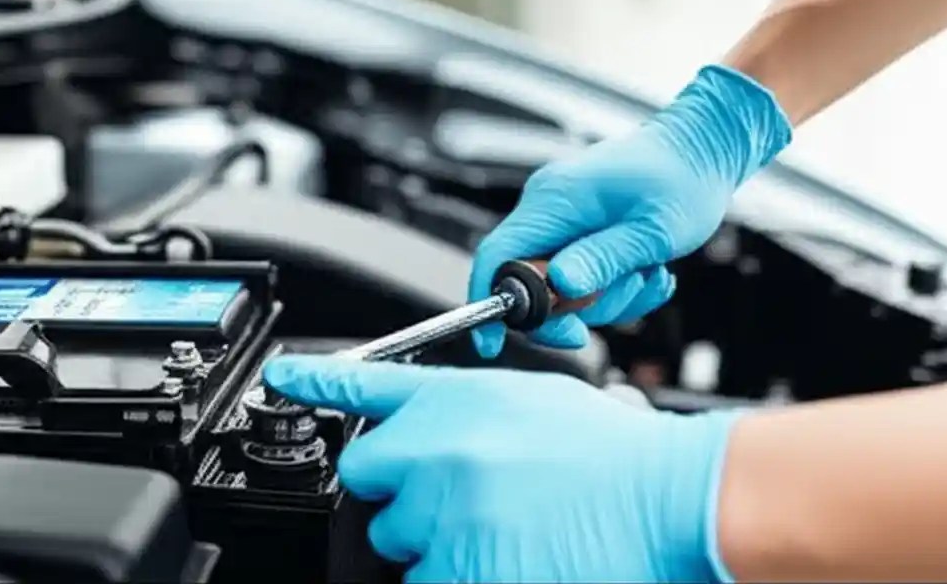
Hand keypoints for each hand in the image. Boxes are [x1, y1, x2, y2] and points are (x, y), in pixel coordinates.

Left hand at [264, 355, 742, 582]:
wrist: (664, 497)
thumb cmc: (610, 454)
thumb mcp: (530, 401)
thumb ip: (462, 410)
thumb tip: (429, 430)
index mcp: (452, 400)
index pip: (361, 385)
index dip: (311, 382)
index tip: (282, 381)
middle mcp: (433, 451)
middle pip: (367, 478)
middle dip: (400, 492)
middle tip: (459, 499)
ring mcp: (441, 515)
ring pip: (398, 542)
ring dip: (435, 544)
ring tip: (503, 531)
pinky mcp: (457, 569)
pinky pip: (426, 578)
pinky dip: (458, 572)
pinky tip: (509, 555)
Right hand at [470, 65, 790, 352]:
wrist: (699, 152)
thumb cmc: (682, 182)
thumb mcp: (653, 232)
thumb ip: (603, 259)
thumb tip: (560, 287)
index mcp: (554, 200)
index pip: (497, 256)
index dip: (490, 303)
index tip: (493, 343)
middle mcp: (545, 206)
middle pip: (530, 283)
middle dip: (580, 304)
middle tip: (628, 292)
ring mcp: (557, 217)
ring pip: (560, 289)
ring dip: (608, 297)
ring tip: (649, 273)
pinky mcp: (573, 229)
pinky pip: (578, 277)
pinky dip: (612, 287)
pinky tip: (646, 269)